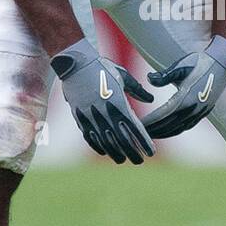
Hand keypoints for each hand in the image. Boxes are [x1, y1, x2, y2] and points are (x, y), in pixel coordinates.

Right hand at [50, 37, 155, 163]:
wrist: (74, 63)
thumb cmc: (102, 67)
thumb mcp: (123, 76)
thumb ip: (137, 90)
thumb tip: (150, 99)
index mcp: (118, 102)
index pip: (134, 128)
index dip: (143, 142)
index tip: (151, 152)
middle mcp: (104, 113)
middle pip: (121, 139)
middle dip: (132, 152)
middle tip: (140, 161)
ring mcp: (90, 117)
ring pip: (105, 141)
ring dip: (115, 152)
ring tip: (123, 160)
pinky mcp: (79, 117)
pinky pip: (89, 136)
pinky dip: (98, 145)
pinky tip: (105, 151)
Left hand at [142, 35, 225, 138]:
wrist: (223, 63)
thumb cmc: (200, 62)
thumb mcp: (181, 65)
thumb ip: (164, 75)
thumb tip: (149, 79)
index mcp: (186, 97)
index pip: (163, 115)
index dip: (150, 122)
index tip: (138, 125)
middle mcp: (193, 108)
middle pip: (169, 125)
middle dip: (153, 130)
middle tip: (139, 133)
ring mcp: (200, 112)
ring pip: (178, 128)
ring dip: (163, 132)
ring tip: (150, 134)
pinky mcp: (204, 112)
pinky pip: (187, 126)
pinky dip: (175, 130)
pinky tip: (167, 130)